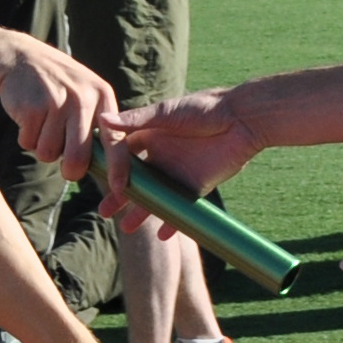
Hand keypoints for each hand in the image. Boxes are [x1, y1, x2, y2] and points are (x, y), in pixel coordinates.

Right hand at [0, 33, 118, 180]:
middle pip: (78, 158)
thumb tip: (109, 170)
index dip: (118, 167)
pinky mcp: (32, 107)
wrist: (20, 58)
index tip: (119, 188)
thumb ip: (98, 127)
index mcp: (103, 97)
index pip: (115, 139)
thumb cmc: (58, 87)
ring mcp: (57, 101)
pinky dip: (26, 138)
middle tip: (67, 167)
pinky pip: (29, 144)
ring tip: (44, 124)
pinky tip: (29, 116)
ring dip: (43, 148)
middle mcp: (83, 98)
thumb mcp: (86, 95)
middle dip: (71, 170)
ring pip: (49, 154)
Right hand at [101, 94, 263, 235]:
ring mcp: (177, 173)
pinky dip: (172, 222)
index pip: (124, 154)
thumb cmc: (204, 108)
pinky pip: (180, 208)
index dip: (111, 166)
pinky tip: (162, 234)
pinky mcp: (196, 186)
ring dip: (141, 213)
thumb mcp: (166, 113)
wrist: (242, 120)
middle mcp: (161, 156)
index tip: (99, 178)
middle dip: (120, 196)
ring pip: (154, 198)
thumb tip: (102, 119)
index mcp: (151, 136)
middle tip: (105, 211)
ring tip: (126, 229)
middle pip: (135, 181)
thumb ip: (136, 120)